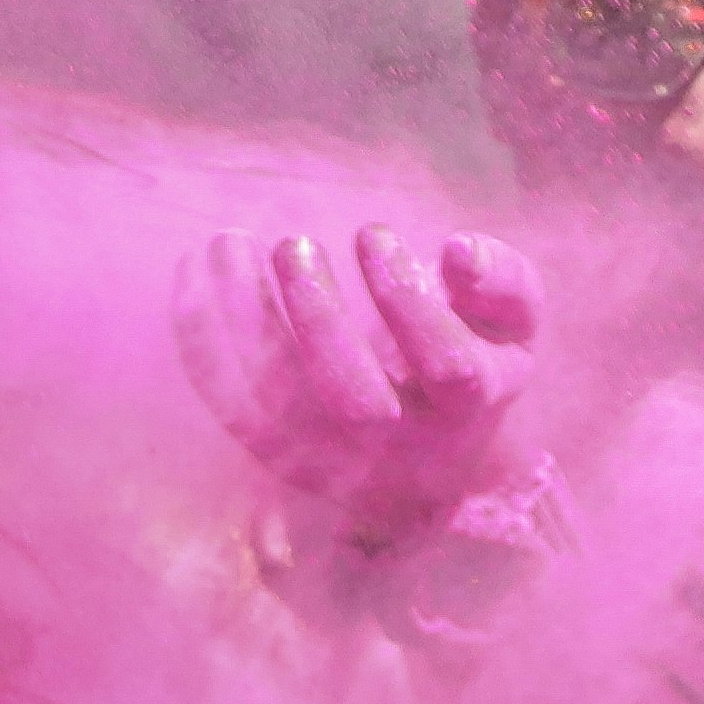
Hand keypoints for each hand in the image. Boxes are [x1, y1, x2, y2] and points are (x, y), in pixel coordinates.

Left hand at [173, 224, 546, 547]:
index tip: (373, 233)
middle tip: (294, 244)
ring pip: (277, 405)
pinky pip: (227, 401)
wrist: (425, 471)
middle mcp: (398, 447)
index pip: (447, 367)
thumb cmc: (470, 363)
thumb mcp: (510, 328)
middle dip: (320, 321)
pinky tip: (193, 269)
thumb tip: (458, 249)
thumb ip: (504, 283)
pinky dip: (202, 338)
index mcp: (465, 410)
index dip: (409, 300)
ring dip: (244, 320)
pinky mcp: (275, 452)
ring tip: (229, 241)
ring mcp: (331, 459)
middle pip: (357, 402)